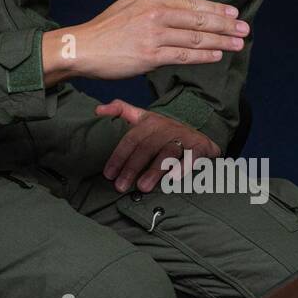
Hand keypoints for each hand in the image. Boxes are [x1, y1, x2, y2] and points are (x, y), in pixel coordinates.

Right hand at [42, 0, 247, 83]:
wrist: (82, 47)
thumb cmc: (106, 27)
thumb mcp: (131, 2)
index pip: (191, 3)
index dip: (216, 9)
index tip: (234, 13)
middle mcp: (156, 14)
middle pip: (198, 20)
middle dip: (225, 24)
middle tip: (245, 28)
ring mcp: (154, 36)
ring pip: (195, 38)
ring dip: (221, 41)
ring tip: (238, 43)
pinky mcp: (150, 56)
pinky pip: (183, 56)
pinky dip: (203, 56)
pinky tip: (218, 55)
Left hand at [97, 100, 221, 193]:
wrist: (200, 132)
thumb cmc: (164, 130)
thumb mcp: (143, 117)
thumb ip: (120, 111)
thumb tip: (97, 110)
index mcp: (150, 122)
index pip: (131, 139)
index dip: (118, 156)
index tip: (108, 175)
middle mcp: (166, 128)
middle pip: (146, 147)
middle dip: (132, 168)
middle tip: (121, 187)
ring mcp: (184, 137)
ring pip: (167, 153)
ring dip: (154, 170)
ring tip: (142, 187)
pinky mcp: (200, 146)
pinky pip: (192, 156)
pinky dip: (184, 167)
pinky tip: (174, 179)